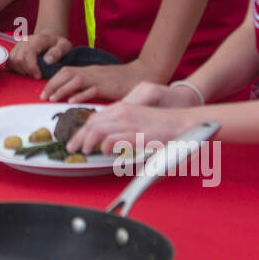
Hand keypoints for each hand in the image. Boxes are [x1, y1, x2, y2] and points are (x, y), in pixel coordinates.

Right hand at [6, 30, 72, 77]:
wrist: (49, 37)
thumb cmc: (57, 43)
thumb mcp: (65, 46)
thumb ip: (58, 52)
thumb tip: (47, 60)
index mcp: (38, 39)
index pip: (28, 52)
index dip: (31, 66)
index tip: (38, 75)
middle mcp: (25, 41)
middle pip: (18, 58)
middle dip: (27, 70)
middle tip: (37, 75)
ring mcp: (18, 45)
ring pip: (12, 60)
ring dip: (21, 70)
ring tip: (32, 72)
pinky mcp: (14, 51)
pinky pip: (9, 62)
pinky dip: (15, 69)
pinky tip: (25, 70)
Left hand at [39, 58, 158, 102]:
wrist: (144, 73)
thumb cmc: (123, 79)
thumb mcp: (102, 79)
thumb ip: (89, 86)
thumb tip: (74, 96)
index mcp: (90, 70)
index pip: (66, 71)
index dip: (53, 81)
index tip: (45, 92)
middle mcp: (92, 72)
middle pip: (67, 73)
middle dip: (53, 84)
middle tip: (43, 97)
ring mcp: (100, 78)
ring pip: (76, 80)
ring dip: (62, 89)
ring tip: (52, 99)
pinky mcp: (109, 86)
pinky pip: (92, 89)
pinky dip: (80, 94)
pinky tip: (71, 101)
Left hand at [66, 100, 194, 155]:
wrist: (187, 123)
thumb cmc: (165, 126)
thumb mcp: (140, 124)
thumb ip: (124, 132)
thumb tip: (108, 145)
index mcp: (123, 108)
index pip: (95, 117)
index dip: (83, 129)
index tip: (76, 139)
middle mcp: (123, 112)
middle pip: (91, 123)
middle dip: (79, 136)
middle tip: (71, 147)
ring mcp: (128, 121)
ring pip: (97, 129)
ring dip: (87, 141)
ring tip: (83, 151)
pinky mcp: (135, 132)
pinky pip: (111, 139)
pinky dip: (104, 146)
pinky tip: (104, 152)